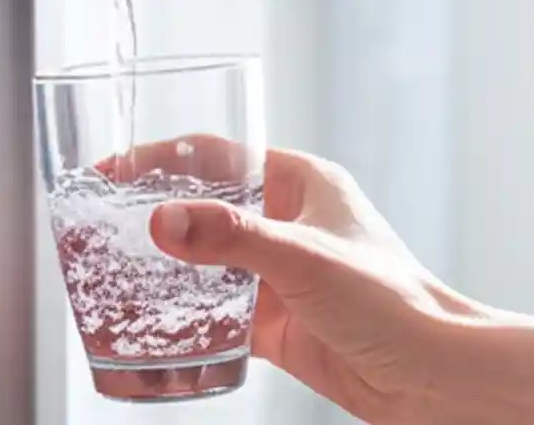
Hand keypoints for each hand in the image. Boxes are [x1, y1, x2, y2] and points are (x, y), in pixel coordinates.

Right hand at [108, 136, 488, 422]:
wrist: (432, 380)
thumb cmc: (395, 304)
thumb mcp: (304, 257)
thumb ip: (230, 236)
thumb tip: (162, 220)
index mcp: (300, 183)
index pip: (217, 154)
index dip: (161, 158)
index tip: (112, 170)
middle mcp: (287, 222)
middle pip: (204, 205)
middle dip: (153, 213)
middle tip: (100, 221)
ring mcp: (279, 274)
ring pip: (205, 262)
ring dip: (164, 268)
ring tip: (111, 272)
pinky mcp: (276, 322)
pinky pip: (215, 313)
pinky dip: (184, 317)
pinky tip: (150, 323)